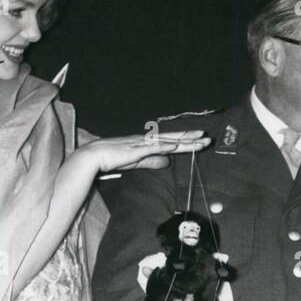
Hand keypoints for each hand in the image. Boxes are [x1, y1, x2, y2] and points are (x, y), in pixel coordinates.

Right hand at [79, 129, 208, 175]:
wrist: (93, 156)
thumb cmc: (112, 159)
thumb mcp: (137, 162)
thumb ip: (152, 162)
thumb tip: (168, 163)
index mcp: (147, 143)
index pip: (170, 142)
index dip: (186, 142)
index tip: (200, 141)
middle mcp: (147, 140)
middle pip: (173, 139)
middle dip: (191, 138)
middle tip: (207, 137)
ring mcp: (142, 143)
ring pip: (168, 141)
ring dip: (184, 141)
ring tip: (199, 141)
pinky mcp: (135, 149)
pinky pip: (153, 147)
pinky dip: (165, 146)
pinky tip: (177, 145)